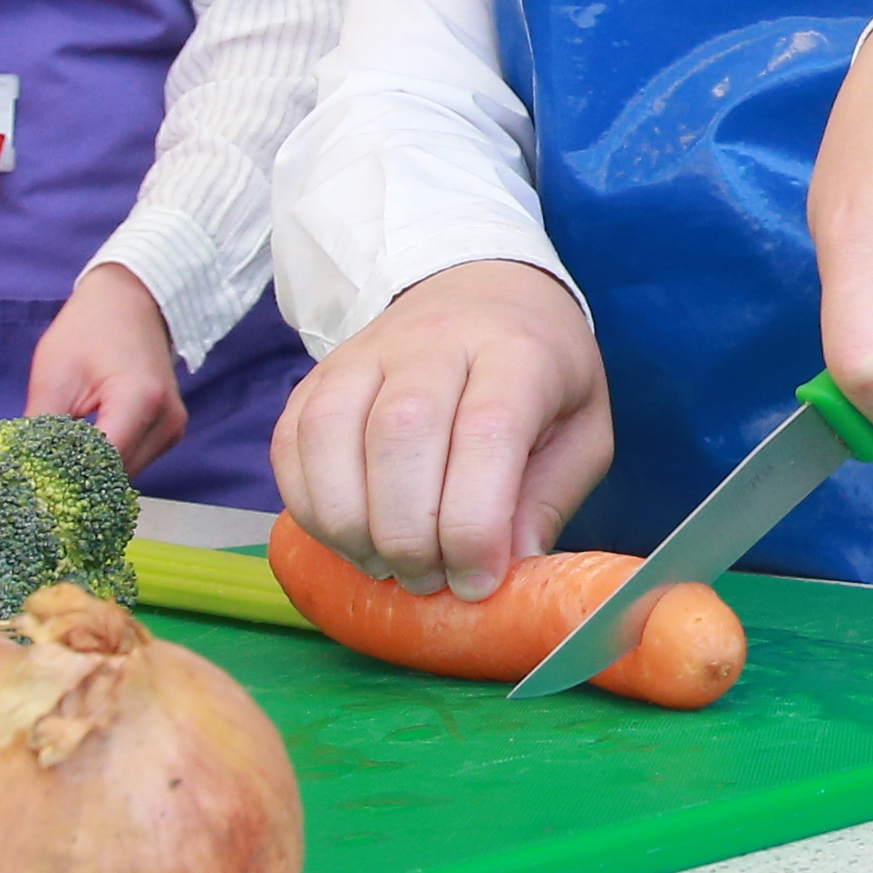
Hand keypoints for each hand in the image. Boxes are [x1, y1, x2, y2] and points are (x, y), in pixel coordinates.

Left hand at [25, 262, 187, 468]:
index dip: (66, 480)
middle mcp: (166, 421)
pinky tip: (82, 451)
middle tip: (40, 477)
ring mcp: (173, 428)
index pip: (102, 466)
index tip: (34, 484)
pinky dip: (107, 463)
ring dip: (93, 473)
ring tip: (59, 461)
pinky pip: (134, 461)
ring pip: (126, 474)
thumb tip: (23, 471)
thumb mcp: (54, 377)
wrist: (128, 300)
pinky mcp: (169, 430)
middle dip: (77, 480)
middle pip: (116, 476)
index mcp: (141, 401)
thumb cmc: (88, 329)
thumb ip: (40, 429)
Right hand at [275, 260, 609, 601]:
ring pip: (330, 436)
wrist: (481, 291)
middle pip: (401, 434)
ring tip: (386, 564)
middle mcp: (436, 342)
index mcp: (516, 353)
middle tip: (428, 580)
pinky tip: (347, 537)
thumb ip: (547, 501)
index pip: (487, 432)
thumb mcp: (582, 432)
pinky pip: (290, 443)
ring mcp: (367, 353)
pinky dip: (308, 507)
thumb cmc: (540, 375)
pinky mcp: (319, 376)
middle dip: (408, 534)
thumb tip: (502, 577)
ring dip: (349, 525)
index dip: (475, 524)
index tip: (476, 582)